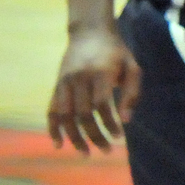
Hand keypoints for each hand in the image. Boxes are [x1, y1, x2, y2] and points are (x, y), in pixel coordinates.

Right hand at [47, 24, 140, 153]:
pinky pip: (51, 110)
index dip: (110, 123)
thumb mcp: (132, 66)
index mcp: (99, 72)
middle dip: (95, 135)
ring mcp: (64, 82)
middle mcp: (78, 78)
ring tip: (86, 153)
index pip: (102, 105)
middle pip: (83, 114)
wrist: (90, 31)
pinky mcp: (57, 85)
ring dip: (74, 137)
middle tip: (107, 150)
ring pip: (65, 116)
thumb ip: (132, 92)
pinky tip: (59, 145)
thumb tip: (127, 120)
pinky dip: (53, 128)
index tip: (119, 137)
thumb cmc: (116, 52)